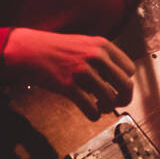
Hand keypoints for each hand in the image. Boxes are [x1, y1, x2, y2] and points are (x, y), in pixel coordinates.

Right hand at [0, 28, 134, 120]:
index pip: (130, 69)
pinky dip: (93, 114)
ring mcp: (83, 72)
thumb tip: (117, 78)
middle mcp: (96, 57)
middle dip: (123, 99)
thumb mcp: (84, 44)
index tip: (119, 88)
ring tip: (99, 106)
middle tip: (117, 103)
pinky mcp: (69, 86)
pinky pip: (92, 109)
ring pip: (110, 100)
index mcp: (102, 46)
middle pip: (126, 85)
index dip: (125, 81)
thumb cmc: (55, 48)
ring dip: (106, 108)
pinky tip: (89, 111)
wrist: (29, 50)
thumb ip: (102, 57)